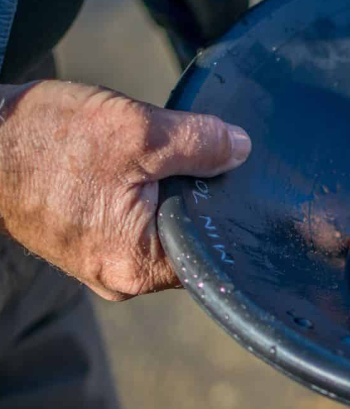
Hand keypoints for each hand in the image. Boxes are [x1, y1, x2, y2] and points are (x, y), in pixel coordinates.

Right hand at [0, 81, 250, 300]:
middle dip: (199, 198)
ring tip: (159, 158)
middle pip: (188, 239)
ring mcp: (101, 263)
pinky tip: (137, 166)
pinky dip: (142, 194)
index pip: (213, 253)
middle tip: (203, 159)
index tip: (245, 184)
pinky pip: (133, 222)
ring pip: (161, 227)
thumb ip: (198, 143)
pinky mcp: (86, 243)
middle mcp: (121, 278)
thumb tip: (241, 149)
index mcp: (138, 265)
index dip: (232, 215)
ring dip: (168, 192)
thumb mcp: (135, 131)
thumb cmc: (45, 141)